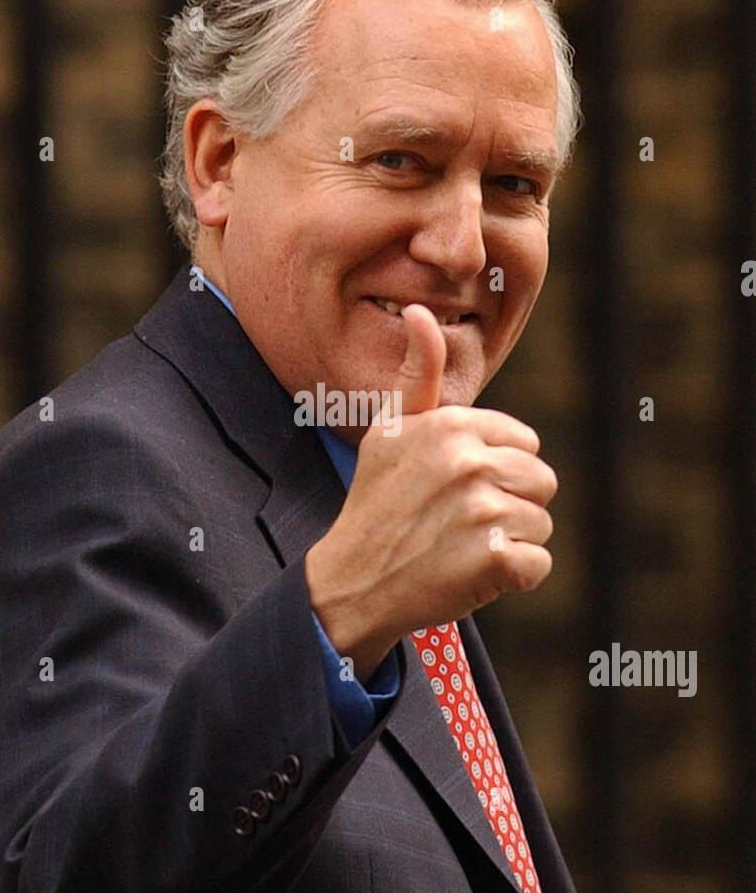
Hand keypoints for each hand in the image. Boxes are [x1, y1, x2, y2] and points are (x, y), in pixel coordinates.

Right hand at [304, 304, 556, 679]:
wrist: (352, 580)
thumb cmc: (377, 502)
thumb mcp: (391, 430)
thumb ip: (418, 373)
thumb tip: (420, 311)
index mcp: (452, 425)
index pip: (525, 444)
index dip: (496, 469)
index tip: (455, 487)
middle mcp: (469, 462)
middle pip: (541, 481)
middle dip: (509, 504)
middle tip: (459, 521)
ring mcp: (483, 512)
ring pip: (541, 524)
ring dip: (510, 542)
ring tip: (462, 546)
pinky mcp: (493, 560)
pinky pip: (538, 565)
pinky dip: (512, 577)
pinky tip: (472, 573)